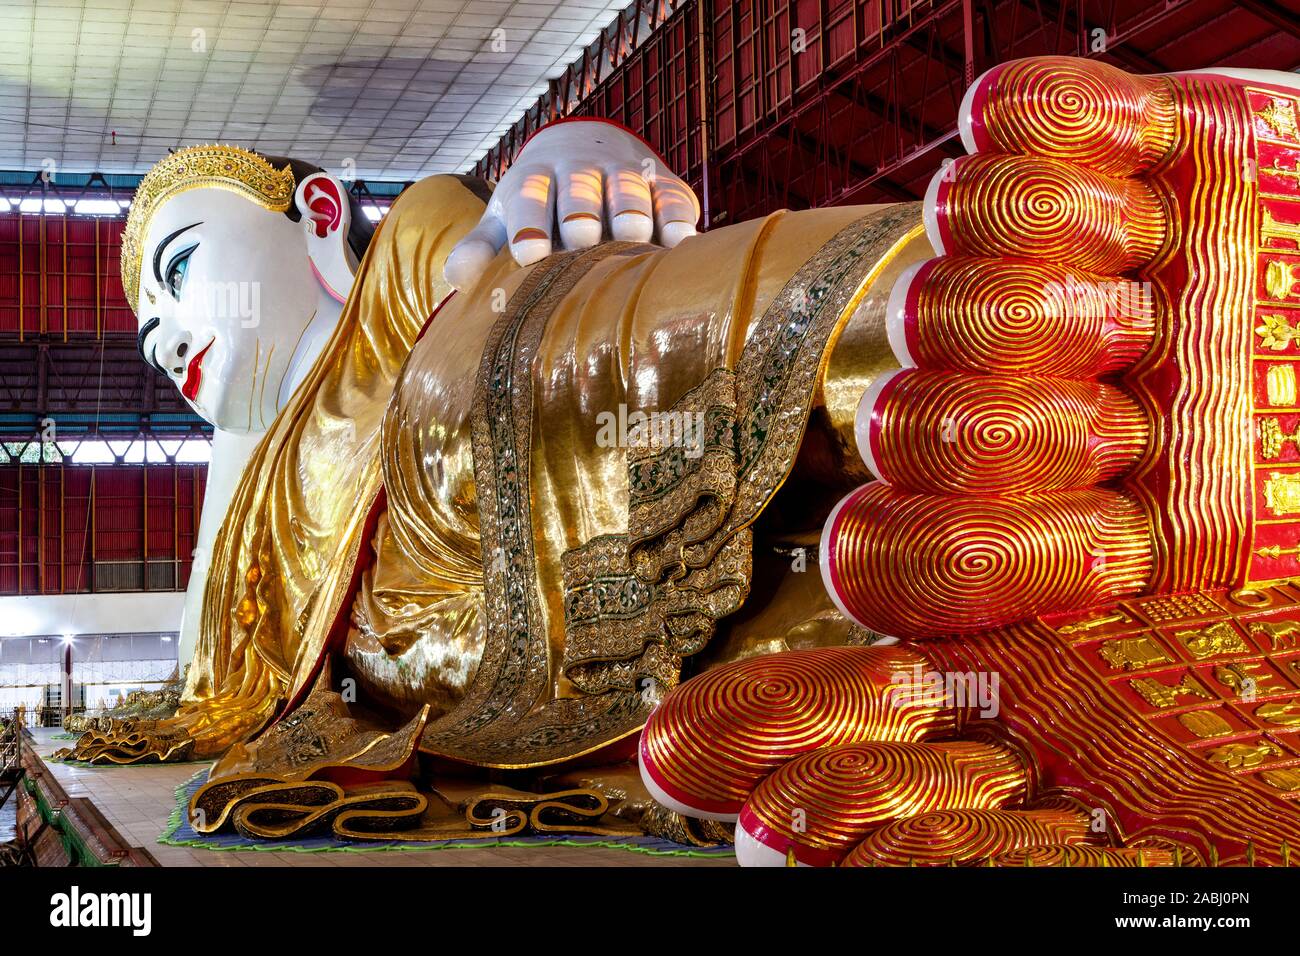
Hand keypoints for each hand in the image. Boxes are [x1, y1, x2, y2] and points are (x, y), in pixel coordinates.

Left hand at [444, 118, 699, 290]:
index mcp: (534, 181)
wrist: (586, 150)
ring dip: (631, 214)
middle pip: (580, 191)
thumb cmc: (538, 204)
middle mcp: (579, 171)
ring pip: (628, 190)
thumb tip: (457, 279)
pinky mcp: (664, 184)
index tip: (530, 253)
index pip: (528, 197)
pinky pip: (674, 197)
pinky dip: (678, 219)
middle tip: (583, 242)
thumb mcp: (504, 219)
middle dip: (581, 214)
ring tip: (633, 242)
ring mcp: (624, 174)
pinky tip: (680, 244)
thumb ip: (480, 248)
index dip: (528, 223)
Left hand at [642, 56, 1299, 865]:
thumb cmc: (1297, 660)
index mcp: (1037, 564)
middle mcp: (1031, 432)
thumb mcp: (1187, 784)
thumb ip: (982, 838)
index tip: (1091, 566)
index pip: (884, 565)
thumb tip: (776, 838)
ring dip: (1030, 305)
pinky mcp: (1137, 169)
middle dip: (1003, 440)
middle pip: (905, 424)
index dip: (944, 570)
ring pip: (940, 281)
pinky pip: (1019, 119)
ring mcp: (1071, 297)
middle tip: (1132, 451)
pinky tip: (1133, 171)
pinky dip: (1053, 130)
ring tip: (1145, 323)